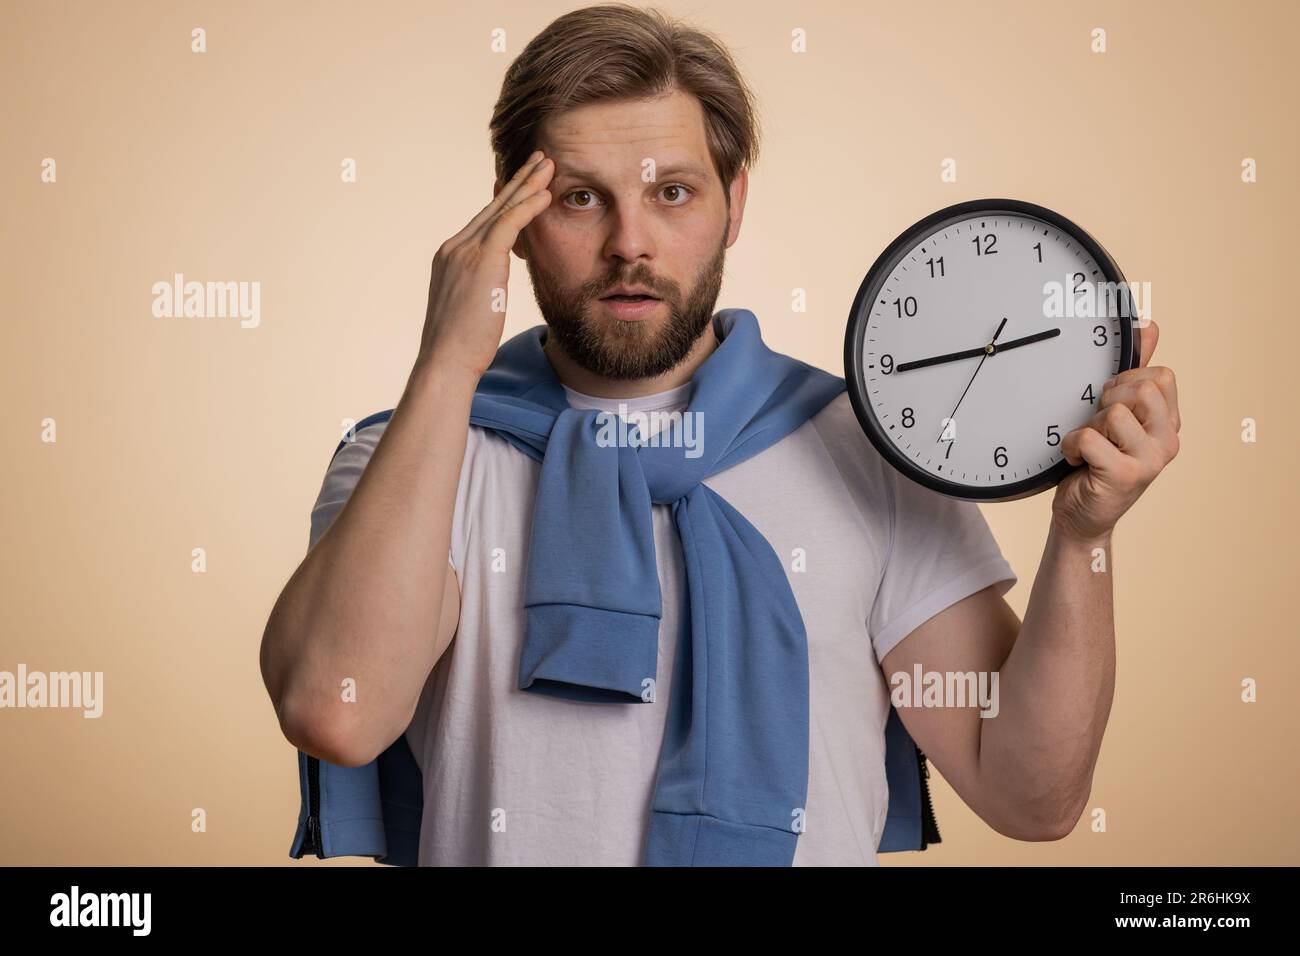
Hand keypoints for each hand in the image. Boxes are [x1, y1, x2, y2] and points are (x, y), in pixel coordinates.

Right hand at [414, 150, 554, 380]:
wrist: (444, 363)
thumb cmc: (460, 349)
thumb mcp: (470, 309)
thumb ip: (480, 289)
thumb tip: (492, 292)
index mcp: (450, 257)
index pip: (484, 220)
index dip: (506, 198)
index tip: (524, 182)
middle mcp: (454, 247)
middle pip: (493, 205)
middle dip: (518, 181)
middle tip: (539, 159)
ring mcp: (464, 252)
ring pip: (502, 208)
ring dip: (528, 184)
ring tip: (549, 165)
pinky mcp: (480, 261)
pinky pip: (509, 224)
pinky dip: (528, 206)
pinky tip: (546, 194)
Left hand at [1053, 320, 1180, 542]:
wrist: (1082, 516)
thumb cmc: (1095, 462)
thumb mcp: (1115, 416)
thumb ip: (1133, 374)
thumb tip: (1150, 327)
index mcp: (1169, 422)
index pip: (1162, 376)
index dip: (1128, 380)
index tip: (1110, 401)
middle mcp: (1168, 440)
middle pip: (1143, 389)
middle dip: (1109, 398)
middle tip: (1097, 423)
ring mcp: (1150, 460)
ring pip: (1116, 411)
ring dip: (1090, 424)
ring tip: (1088, 444)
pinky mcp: (1125, 475)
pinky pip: (1092, 437)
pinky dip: (1074, 445)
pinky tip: (1076, 458)